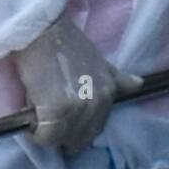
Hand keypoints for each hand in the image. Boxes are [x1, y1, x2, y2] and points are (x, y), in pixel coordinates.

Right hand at [11, 16, 141, 151]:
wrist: (42, 29)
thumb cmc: (65, 43)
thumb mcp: (99, 61)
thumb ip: (116, 78)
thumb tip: (138, 84)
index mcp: (109, 93)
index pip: (95, 128)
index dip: (77, 130)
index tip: (63, 126)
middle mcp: (98, 103)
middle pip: (80, 138)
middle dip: (63, 135)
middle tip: (46, 123)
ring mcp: (79, 107)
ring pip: (62, 139)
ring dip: (47, 135)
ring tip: (36, 118)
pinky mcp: (57, 110)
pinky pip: (47, 137)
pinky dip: (36, 134)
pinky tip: (30, 118)